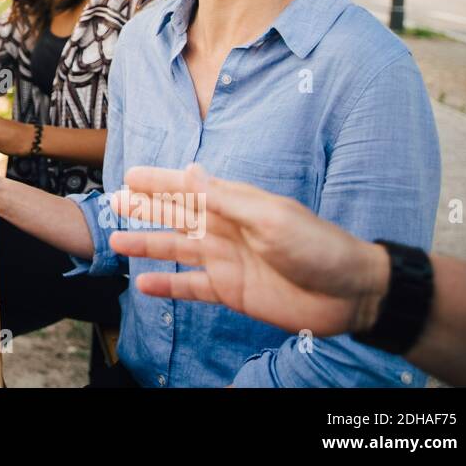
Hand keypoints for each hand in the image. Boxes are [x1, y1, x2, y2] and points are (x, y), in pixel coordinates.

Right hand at [107, 163, 389, 337]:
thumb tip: (189, 171)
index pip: (189, 188)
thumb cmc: (317, 246)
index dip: (159, 181)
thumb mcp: (269, 217)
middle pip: (176, 217)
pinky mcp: (231, 291)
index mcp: (236, 204)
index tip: (131, 175)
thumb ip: (225, 198)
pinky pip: (190, 287)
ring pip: (176, 250)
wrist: (351, 295)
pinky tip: (143, 285)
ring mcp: (226, 261)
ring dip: (147, 245)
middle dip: (146, 209)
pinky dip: (167, 286)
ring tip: (116, 242)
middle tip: (115, 202)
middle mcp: (226, 230)